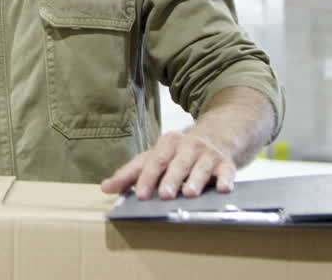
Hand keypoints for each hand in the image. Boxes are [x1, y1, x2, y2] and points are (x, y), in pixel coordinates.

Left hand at [100, 129, 235, 199]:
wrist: (216, 135)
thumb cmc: (177, 153)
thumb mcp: (153, 158)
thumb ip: (129, 173)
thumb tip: (105, 188)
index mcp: (167, 143)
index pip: (154, 161)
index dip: (147, 178)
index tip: (141, 195)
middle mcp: (188, 145)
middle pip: (177, 163)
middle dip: (171, 179)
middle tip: (165, 195)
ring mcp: (207, 154)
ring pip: (200, 167)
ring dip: (195, 180)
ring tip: (189, 194)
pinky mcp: (226, 163)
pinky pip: (227, 171)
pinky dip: (226, 179)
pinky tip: (224, 189)